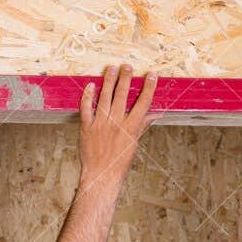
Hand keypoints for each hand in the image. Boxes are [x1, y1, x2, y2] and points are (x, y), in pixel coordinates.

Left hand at [79, 65, 156, 186]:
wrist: (101, 175)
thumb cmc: (120, 162)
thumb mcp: (134, 144)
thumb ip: (142, 126)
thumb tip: (155, 114)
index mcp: (131, 127)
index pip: (143, 103)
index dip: (148, 87)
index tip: (152, 75)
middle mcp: (116, 123)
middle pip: (122, 95)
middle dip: (126, 78)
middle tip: (127, 66)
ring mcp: (100, 124)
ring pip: (105, 98)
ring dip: (109, 81)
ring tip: (111, 68)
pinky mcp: (86, 127)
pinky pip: (86, 108)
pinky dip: (88, 96)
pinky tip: (91, 85)